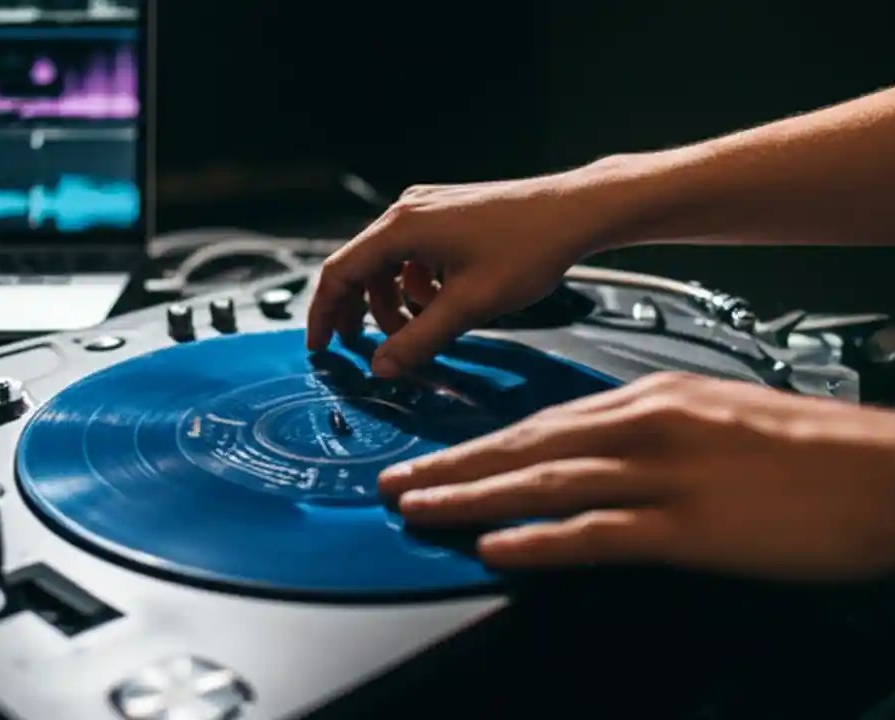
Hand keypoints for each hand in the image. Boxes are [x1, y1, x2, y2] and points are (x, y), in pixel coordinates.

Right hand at [307, 162, 640, 377]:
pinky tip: (441, 304)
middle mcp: (407, 211)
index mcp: (402, 227)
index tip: (320, 347)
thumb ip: (418, 341)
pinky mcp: (447, 214)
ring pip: (388, 264)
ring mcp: (427, 210)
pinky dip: (416, 285)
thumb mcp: (467, 306)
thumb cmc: (527, 249)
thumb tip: (381, 367)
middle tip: (358, 347)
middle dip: (358, 312)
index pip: (339, 272)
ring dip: (393, 303)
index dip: (324, 314)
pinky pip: (413, 255)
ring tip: (415, 332)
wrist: (574, 212)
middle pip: (361, 268)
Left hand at [378, 372, 894, 582]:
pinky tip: (498, 546)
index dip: (483, 443)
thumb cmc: (816, 451)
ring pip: (545, 484)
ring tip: (419, 508)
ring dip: (472, 498)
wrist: (894, 471)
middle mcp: (647, 427)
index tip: (439, 455)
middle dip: (455, 465)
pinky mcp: (690, 526)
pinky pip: (599, 534)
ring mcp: (665, 476)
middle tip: (398, 481)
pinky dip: (541, 541)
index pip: (545, 420)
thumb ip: (653, 434)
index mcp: (653, 399)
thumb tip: (598, 455)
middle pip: (528, 446)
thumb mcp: (718, 420)